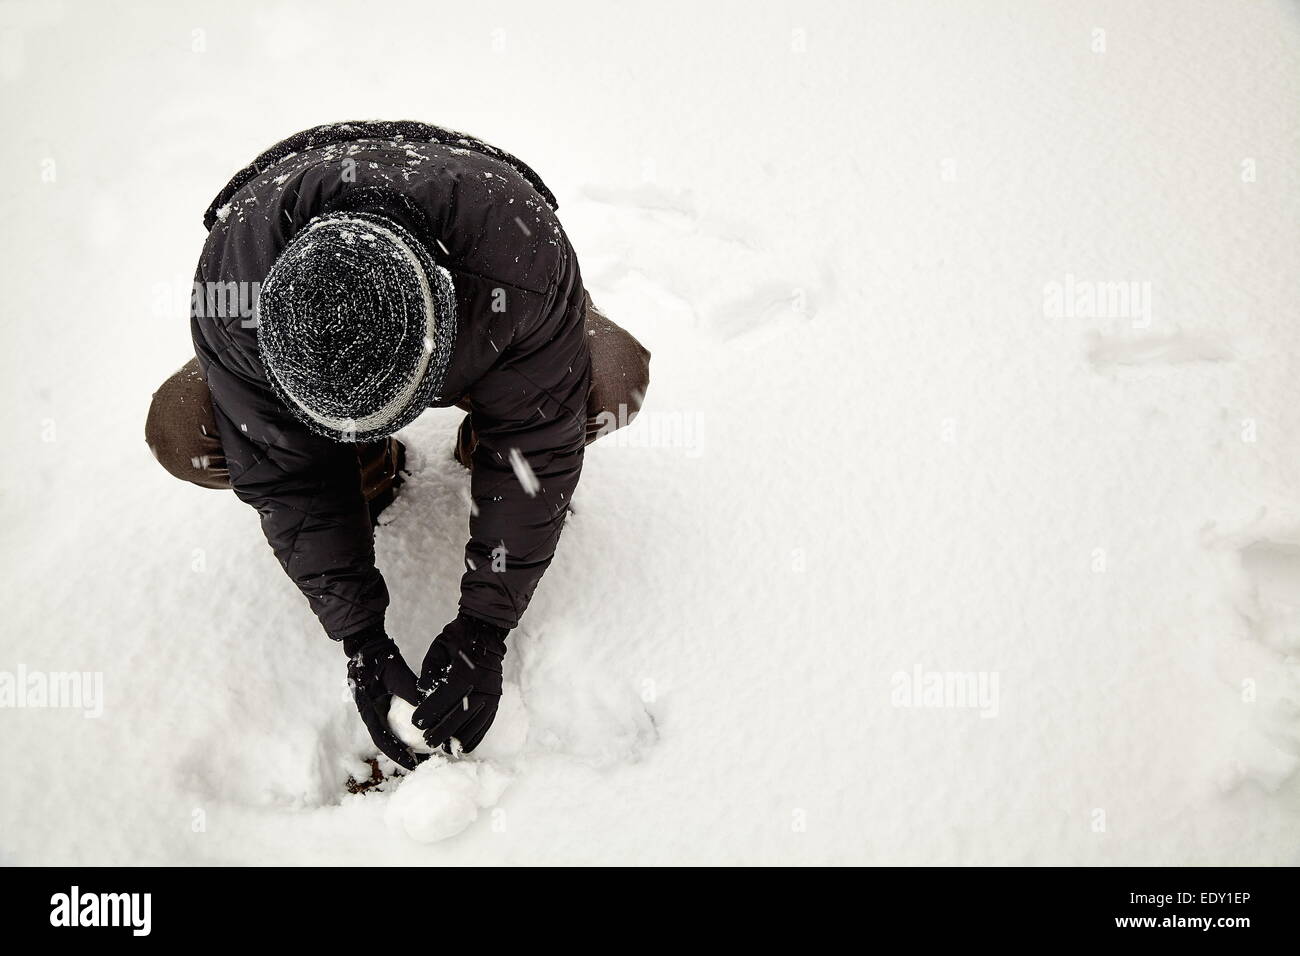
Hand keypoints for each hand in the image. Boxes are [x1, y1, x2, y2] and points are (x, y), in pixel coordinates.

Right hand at [345, 629, 425, 770]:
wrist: (368, 646)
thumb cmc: (380, 658)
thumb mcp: (396, 674)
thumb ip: (409, 690)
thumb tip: (426, 707)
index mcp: (369, 710)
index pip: (382, 740)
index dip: (397, 754)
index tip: (412, 765)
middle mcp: (371, 714)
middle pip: (387, 741)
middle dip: (402, 754)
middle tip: (422, 764)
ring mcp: (376, 710)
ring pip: (390, 733)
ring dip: (404, 744)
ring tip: (423, 753)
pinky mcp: (383, 704)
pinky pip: (394, 722)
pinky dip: (405, 731)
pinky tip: (420, 733)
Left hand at [413, 613, 507, 753]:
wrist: (486, 632)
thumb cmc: (457, 640)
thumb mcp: (437, 651)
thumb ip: (428, 675)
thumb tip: (420, 697)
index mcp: (463, 674)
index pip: (442, 701)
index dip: (428, 714)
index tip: (417, 723)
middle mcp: (480, 687)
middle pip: (459, 717)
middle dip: (441, 732)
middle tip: (428, 741)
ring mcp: (491, 694)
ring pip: (473, 724)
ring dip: (458, 738)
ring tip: (444, 746)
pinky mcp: (496, 699)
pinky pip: (486, 723)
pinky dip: (475, 736)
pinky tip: (464, 746)